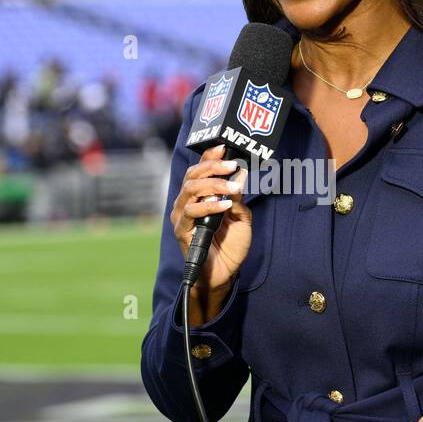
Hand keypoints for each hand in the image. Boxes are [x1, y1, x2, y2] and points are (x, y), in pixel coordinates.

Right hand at [171, 143, 251, 319]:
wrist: (224, 274)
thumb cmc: (230, 246)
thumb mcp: (241, 217)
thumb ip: (238, 197)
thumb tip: (240, 173)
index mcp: (199, 196)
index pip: (201, 170)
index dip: (210, 156)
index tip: (224, 147)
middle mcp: (186, 203)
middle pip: (193, 176)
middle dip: (212, 167)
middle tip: (231, 166)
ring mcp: (182, 216)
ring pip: (191, 190)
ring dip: (213, 185)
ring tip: (232, 188)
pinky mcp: (182, 231)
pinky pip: (191, 212)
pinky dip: (209, 206)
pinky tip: (225, 206)